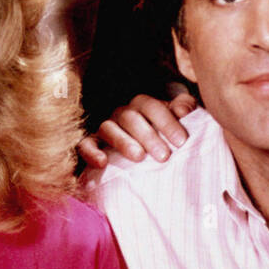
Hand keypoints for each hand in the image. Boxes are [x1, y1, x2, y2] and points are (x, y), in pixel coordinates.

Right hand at [79, 89, 195, 167]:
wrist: (137, 151)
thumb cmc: (158, 134)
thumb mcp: (172, 120)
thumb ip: (182, 109)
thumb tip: (184, 111)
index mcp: (140, 106)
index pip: (152, 107)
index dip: (167, 122)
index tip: (181, 142)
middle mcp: (120, 114)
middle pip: (131, 118)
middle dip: (149, 136)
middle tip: (164, 156)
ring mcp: (103, 127)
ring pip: (108, 128)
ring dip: (123, 142)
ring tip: (139, 157)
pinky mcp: (88, 143)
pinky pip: (84, 144)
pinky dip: (91, 152)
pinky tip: (102, 163)